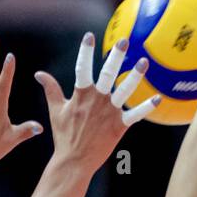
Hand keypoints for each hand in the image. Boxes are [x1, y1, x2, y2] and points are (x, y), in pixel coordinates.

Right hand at [35, 33, 157, 172]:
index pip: (83, 67)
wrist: (74, 160)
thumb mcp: (56, 110)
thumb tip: (38, 73)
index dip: (85, 51)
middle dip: (116, 55)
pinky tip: (158, 98)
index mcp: (81, 94)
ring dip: (135, 76)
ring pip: (125, 90)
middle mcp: (97, 100)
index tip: (89, 36)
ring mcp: (109, 112)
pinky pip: (135, 115)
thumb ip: (50, 89)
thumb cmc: (64, 135)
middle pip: (108, 73)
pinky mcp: (119, 125)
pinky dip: (147, 107)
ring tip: (144, 62)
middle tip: (124, 40)